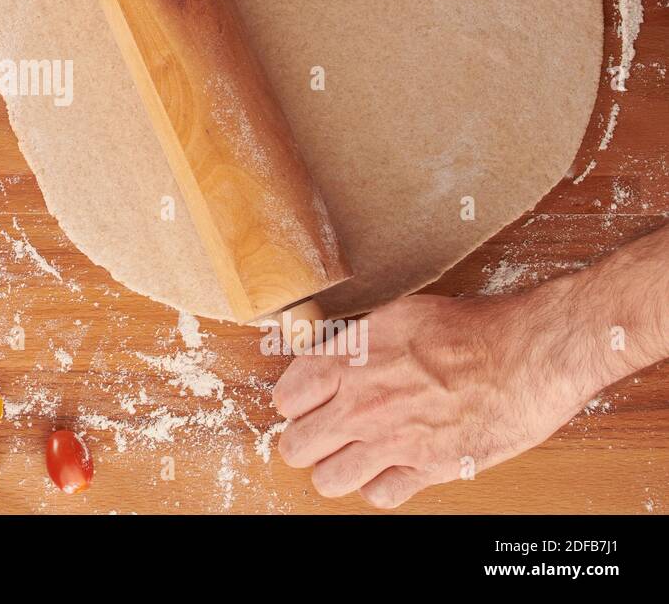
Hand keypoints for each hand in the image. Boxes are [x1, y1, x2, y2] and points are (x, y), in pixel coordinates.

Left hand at [272, 287, 600, 508]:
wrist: (526, 354)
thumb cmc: (469, 329)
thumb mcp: (396, 316)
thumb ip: (353, 343)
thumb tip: (329, 357)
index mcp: (348, 361)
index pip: (286, 398)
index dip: (295, 401)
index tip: (308, 401)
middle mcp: (360, 405)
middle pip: (295, 446)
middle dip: (307, 440)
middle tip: (326, 432)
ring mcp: (390, 441)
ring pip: (327, 480)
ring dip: (337, 468)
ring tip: (354, 453)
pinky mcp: (426, 469)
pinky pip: (377, 496)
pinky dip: (380, 486)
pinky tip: (392, 466)